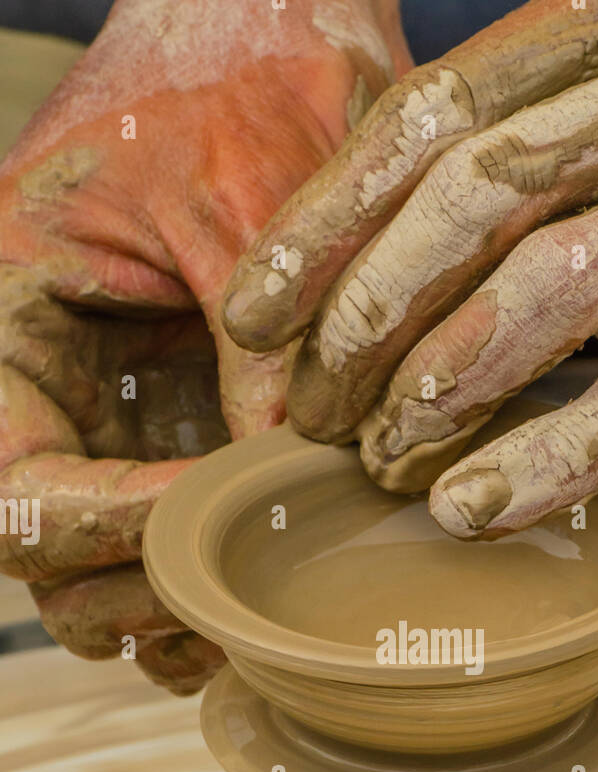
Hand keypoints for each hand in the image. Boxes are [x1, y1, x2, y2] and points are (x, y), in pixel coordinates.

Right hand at [0, 0, 409, 686]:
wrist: (272, 35)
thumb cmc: (241, 78)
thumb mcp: (247, 200)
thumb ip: (260, 355)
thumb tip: (292, 489)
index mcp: (6, 320)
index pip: (17, 482)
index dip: (108, 523)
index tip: (213, 521)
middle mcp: (39, 387)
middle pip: (44, 555)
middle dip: (137, 587)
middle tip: (246, 594)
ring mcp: (101, 423)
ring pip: (95, 576)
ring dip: (166, 611)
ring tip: (258, 610)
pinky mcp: (165, 439)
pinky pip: (159, 551)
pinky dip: (202, 591)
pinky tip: (267, 592)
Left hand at [223, 0, 597, 538]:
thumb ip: (523, 160)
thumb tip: (348, 264)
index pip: (448, 109)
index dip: (330, 216)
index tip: (252, 309)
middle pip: (486, 191)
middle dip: (369, 310)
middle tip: (310, 404)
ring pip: (559, 286)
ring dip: (441, 383)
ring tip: (378, 454)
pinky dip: (546, 461)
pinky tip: (469, 505)